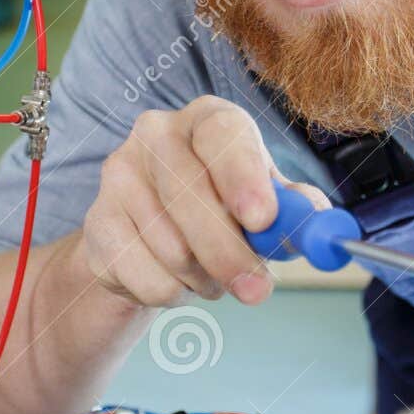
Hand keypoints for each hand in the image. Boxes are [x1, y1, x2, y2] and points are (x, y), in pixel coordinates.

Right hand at [81, 96, 329, 307]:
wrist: (148, 242)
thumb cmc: (219, 212)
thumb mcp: (264, 205)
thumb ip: (294, 211)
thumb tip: (316, 223)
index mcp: (208, 120)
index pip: (222, 133)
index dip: (243, 176)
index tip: (262, 220)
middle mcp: (157, 135)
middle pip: (190, 195)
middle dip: (230, 252)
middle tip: (257, 290)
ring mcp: (119, 176)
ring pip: (173, 248)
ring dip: (206, 278)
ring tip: (210, 271)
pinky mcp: (97, 224)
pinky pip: (147, 277)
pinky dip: (174, 293)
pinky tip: (175, 276)